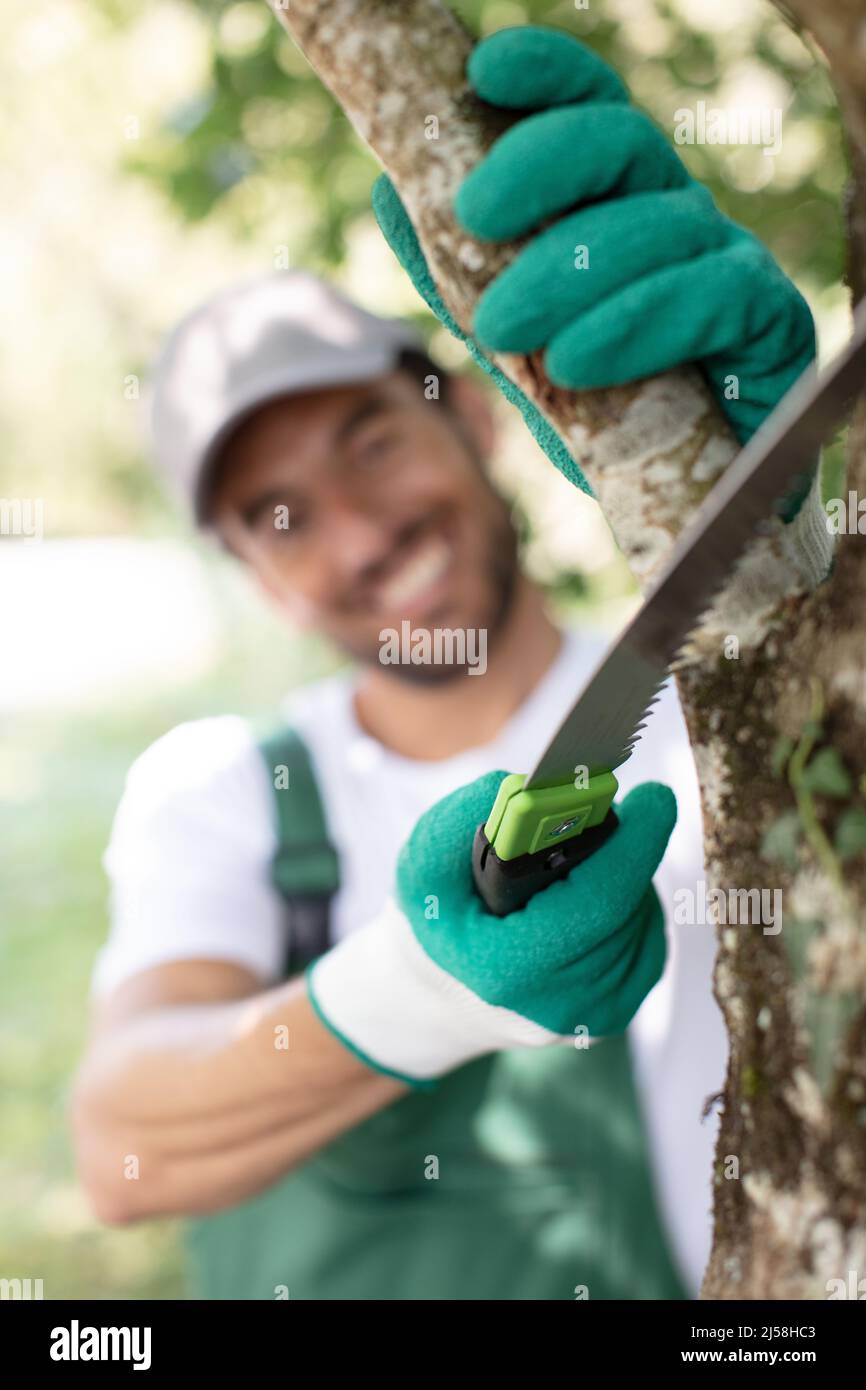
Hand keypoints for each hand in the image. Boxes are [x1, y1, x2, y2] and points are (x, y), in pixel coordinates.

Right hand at [307, 773, 675, 1085]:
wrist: (441, 998)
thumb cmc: (436, 922)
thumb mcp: (421, 867)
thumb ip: (457, 822)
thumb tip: (523, 785)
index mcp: (507, 971)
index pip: (595, 903)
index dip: (632, 847)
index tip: (654, 797)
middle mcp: (559, 1004)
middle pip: (624, 906)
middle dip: (626, 847)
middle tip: (623, 805)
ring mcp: (592, 1015)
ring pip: (639, 920)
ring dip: (627, 874)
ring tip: (591, 853)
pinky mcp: (616, 1013)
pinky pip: (645, 940)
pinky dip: (629, 903)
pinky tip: (599, 888)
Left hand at [372, 25, 815, 507]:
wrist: (688, 496)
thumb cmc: (602, 411)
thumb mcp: (514, 341)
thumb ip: (459, 273)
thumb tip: (389, 191)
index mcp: (618, 204)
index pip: (590, 109)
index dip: (547, 77)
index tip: (484, 73)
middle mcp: (676, 216)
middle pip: (622, 142)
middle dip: (541, 165)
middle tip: (472, 216)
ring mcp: (728, 261)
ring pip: (658, 226)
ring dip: (569, 272)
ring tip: (502, 327)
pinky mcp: (771, 323)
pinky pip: (713, 297)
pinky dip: (636, 324)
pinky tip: (573, 361)